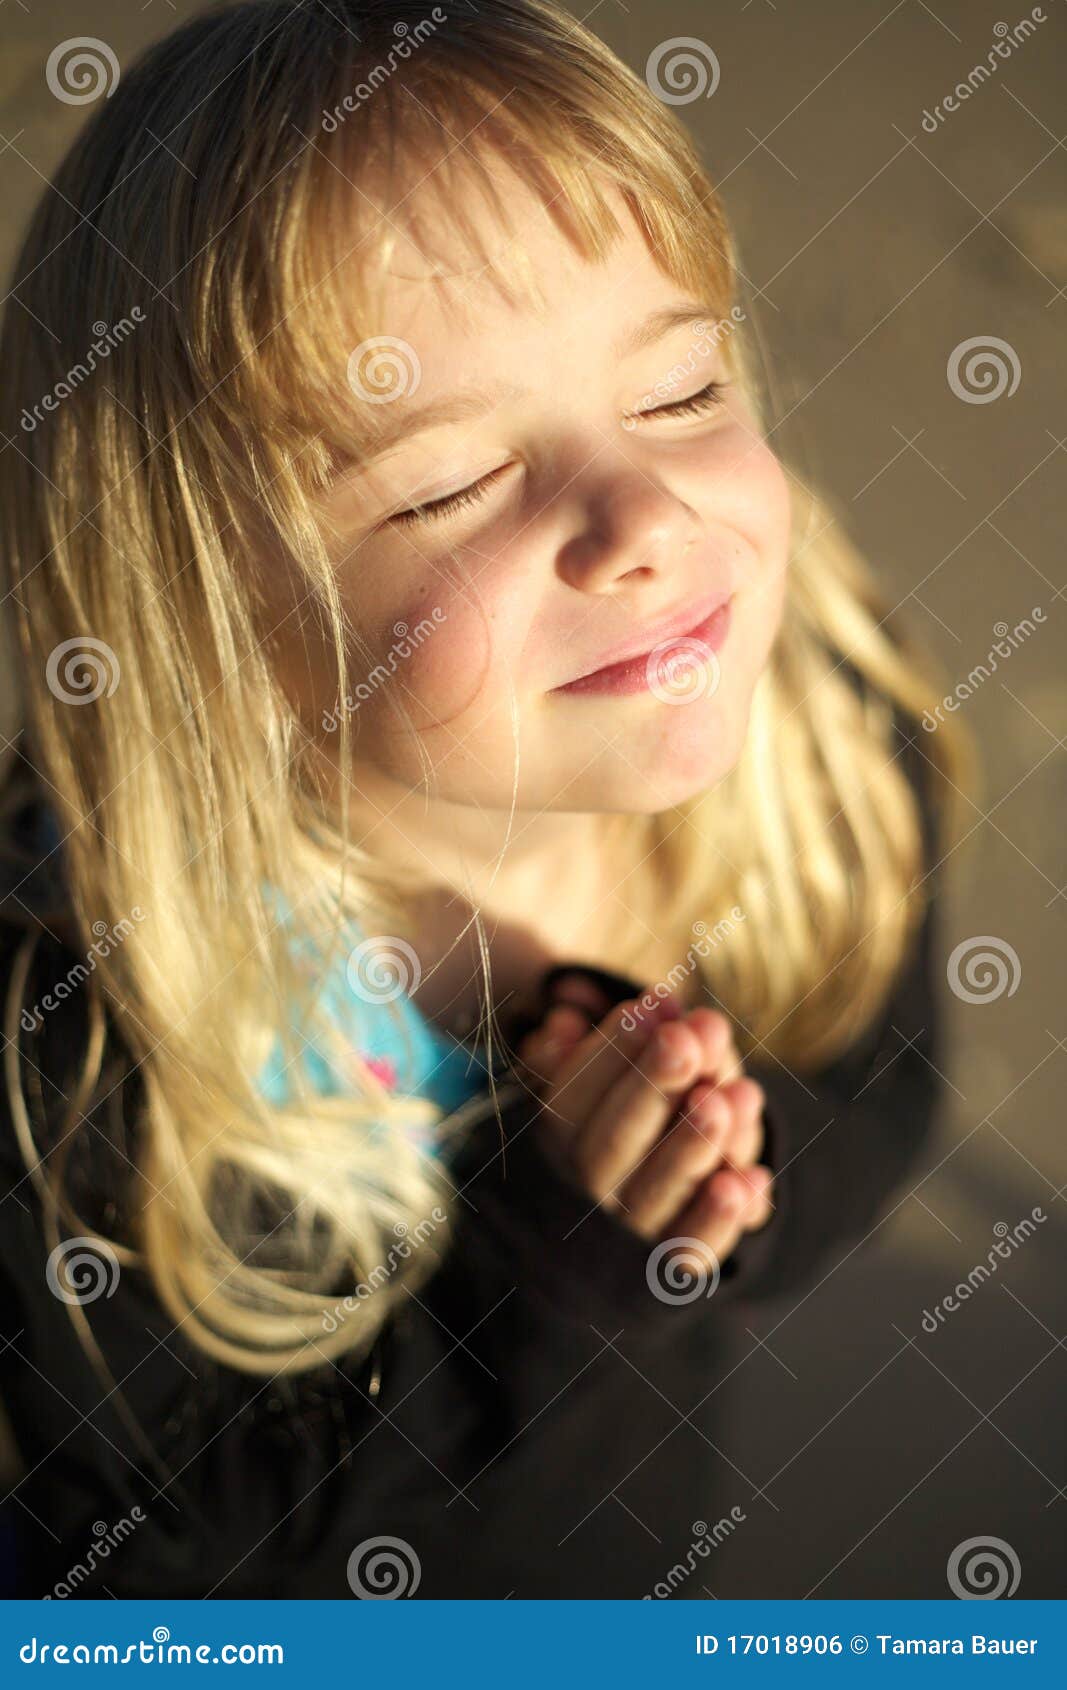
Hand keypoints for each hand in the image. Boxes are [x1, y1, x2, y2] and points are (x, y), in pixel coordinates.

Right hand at [514, 990, 773, 1261]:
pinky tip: (750, 1181)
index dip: (614, 1048)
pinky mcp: (663, 1275)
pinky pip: (687, 1255)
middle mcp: (579, 1195)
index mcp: (550, 1145)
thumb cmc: (615, 1125)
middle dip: (651, 1088)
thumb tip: (587, 1016)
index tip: (656, 1001)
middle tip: (688, 1037)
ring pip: (652, 1197)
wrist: (622, 1227)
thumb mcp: (597, 1087)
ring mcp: (620, 1240)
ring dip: (692, 1147)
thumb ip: (602, 1053)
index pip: (571, 1096)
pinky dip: (716, 1222)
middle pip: (611, 1143)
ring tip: (737, 1094)